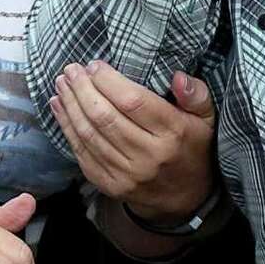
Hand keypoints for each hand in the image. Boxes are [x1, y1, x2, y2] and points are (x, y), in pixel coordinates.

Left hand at [50, 62, 217, 220]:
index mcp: (172, 133)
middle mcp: (148, 156)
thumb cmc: (191, 147)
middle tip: (71, 70)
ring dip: (70, 106)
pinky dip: (67, 128)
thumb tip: (178, 77)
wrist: (185, 198)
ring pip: (89, 134)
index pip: (133, 102)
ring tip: (62, 84)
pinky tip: (59, 107)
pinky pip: (82, 153)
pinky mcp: (111, 185)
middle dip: (82, 89)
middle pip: (105, 117)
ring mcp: (127, 174)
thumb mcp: (205, 119)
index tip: (95, 65)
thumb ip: (196, 95)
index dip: (108, 81)